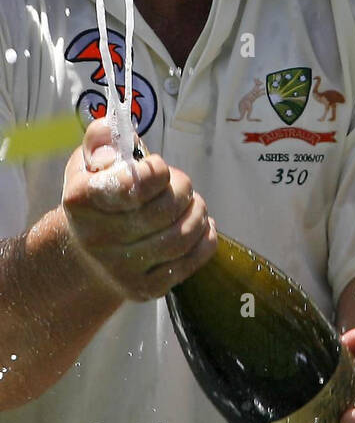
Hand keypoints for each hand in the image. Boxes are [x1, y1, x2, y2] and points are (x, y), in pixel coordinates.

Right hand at [62, 118, 216, 301]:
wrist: (86, 252)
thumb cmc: (96, 194)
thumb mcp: (89, 160)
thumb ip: (102, 137)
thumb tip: (115, 133)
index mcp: (82, 200)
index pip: (133, 185)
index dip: (157, 171)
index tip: (158, 168)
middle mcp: (97, 238)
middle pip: (164, 210)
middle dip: (184, 189)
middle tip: (182, 184)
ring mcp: (120, 269)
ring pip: (180, 237)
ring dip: (198, 212)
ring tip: (193, 203)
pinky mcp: (143, 289)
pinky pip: (190, 263)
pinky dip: (205, 239)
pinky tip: (202, 226)